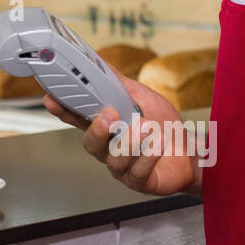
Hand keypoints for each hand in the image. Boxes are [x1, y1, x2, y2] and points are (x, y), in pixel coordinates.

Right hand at [43, 66, 195, 196]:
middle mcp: (109, 148)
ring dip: (131, 141)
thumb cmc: (165, 126)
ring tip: (147, 126)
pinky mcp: (139, 181)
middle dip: (98, 129)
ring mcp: (122, 167)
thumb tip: (100, 63)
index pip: (78, 118)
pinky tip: (157, 145)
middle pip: (90, 143)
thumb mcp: (142, 97)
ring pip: (115, 158)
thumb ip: (119, 84)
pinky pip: (137, 171)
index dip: (63, 110)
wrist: (192, 153)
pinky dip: (147, 156)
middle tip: (110, 114)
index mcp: (106, 127)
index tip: (53, 99)